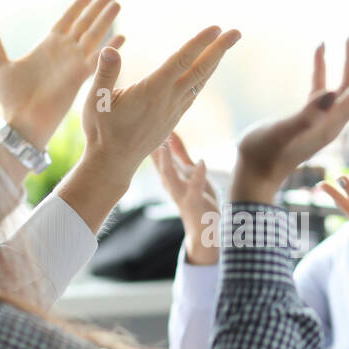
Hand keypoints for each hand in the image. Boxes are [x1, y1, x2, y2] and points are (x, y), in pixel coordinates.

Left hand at [0, 0, 124, 147]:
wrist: (20, 121)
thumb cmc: (10, 99)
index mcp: (47, 47)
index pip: (66, 21)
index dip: (78, 7)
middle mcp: (63, 52)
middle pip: (85, 23)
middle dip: (98, 7)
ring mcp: (73, 63)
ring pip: (94, 35)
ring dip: (106, 19)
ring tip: (118, 2)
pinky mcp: (79, 76)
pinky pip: (98, 57)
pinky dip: (111, 47)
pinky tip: (123, 35)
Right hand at [80, 25, 240, 188]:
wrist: (113, 163)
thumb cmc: (101, 130)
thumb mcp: (96, 100)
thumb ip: (104, 73)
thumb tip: (110, 48)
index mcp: (152, 91)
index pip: (181, 61)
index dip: (200, 43)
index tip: (216, 28)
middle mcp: (169, 100)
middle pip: (200, 70)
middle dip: (220, 49)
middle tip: (237, 32)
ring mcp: (173, 110)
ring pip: (200, 82)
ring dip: (214, 62)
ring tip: (225, 46)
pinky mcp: (173, 118)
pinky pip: (193, 93)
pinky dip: (203, 78)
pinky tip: (206, 71)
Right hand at [151, 132, 219, 264]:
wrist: (205, 230)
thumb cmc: (197, 198)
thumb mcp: (187, 172)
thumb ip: (179, 154)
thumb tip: (170, 134)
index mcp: (168, 176)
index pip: (155, 155)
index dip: (150, 138)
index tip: (143, 118)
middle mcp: (171, 184)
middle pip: (157, 163)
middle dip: (152, 147)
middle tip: (145, 127)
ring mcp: (181, 194)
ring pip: (169, 177)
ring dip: (166, 161)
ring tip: (164, 143)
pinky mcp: (195, 202)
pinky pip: (195, 187)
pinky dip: (198, 174)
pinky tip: (201, 161)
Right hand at [231, 34, 348, 203]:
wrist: (253, 175)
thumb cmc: (263, 155)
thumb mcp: (283, 133)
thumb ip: (307, 115)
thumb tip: (331, 92)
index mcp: (332, 123)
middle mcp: (333, 120)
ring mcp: (320, 118)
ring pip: (344, 85)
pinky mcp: (307, 117)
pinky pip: (320, 87)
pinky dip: (323, 66)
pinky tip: (321, 46)